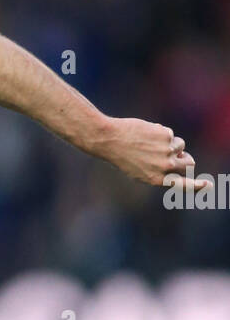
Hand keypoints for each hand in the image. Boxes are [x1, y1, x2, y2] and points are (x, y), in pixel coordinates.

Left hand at [95, 117, 211, 190]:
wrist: (110, 140)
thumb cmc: (122, 156)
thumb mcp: (140, 170)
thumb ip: (161, 169)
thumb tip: (181, 158)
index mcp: (157, 179)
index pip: (183, 185)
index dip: (198, 185)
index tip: (208, 184)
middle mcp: (166, 167)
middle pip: (188, 163)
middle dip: (186, 158)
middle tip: (179, 155)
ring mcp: (167, 151)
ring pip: (180, 146)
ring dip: (171, 144)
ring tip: (151, 142)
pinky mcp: (167, 136)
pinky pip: (171, 135)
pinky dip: (161, 133)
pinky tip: (146, 134)